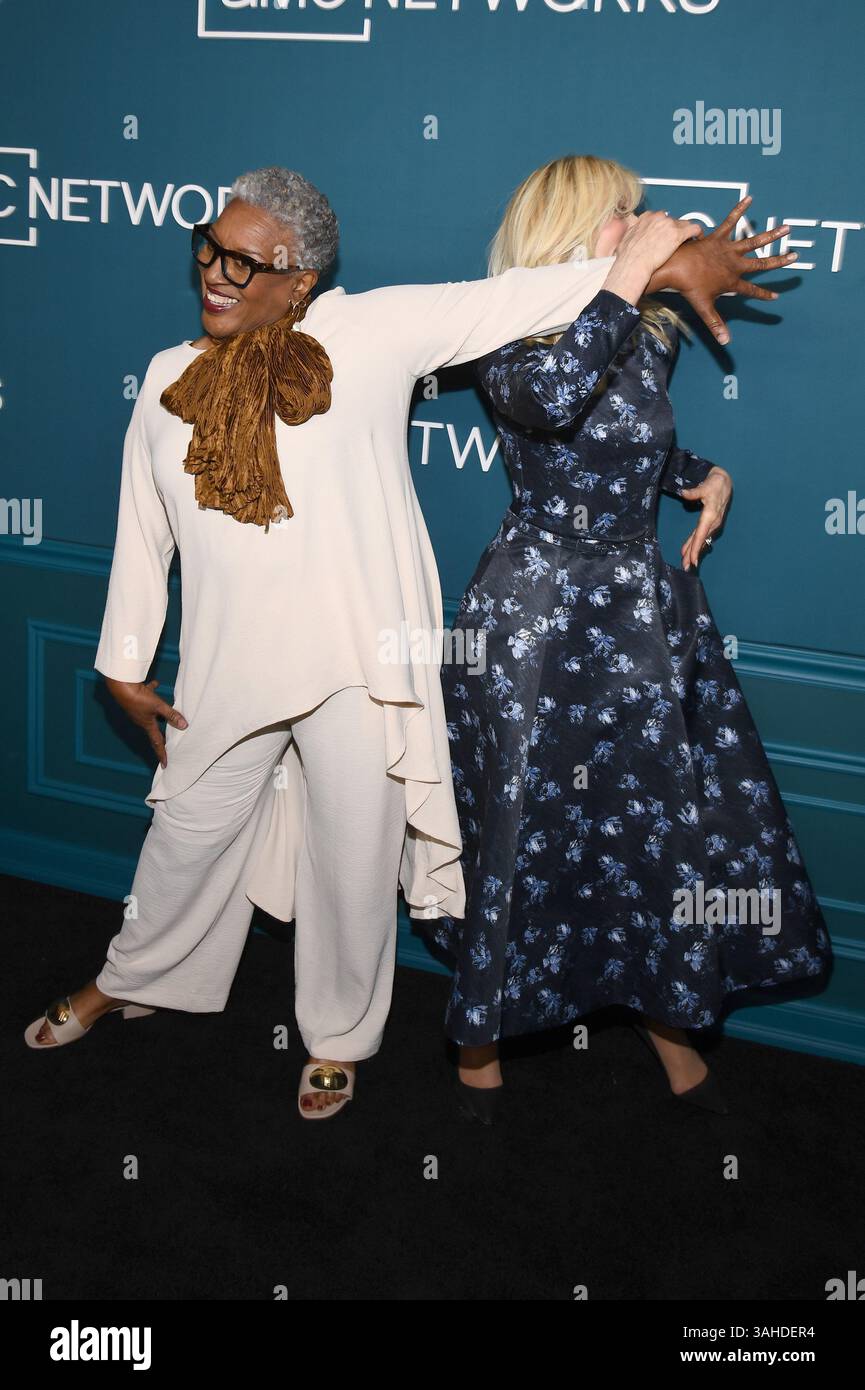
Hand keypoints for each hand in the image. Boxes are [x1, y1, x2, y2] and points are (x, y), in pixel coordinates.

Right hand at [105, 676, 187, 767]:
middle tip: (168, 741)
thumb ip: (171, 715)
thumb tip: (184, 725)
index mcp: (147, 724)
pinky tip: (155, 684)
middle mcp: (141, 719)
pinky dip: (151, 692)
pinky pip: (145, 696)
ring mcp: (137, 709)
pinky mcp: (135, 698)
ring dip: (158, 712)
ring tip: (167, 712)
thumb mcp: (158, 706)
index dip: (162, 753)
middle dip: (161, 734)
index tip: (165, 764)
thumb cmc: (138, 698)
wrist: (121, 685)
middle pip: (154, 728)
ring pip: (150, 712)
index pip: (157, 742)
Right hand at [603, 210, 701, 305]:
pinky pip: (694, 229)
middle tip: (674, 241)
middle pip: (673, 220)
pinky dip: (698, 233)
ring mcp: (669, 225)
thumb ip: (631, 232)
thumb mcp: (625, 239)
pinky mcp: (678, 234)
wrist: (633, 265)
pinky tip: (698, 238)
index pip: (660, 217)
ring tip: (687, 240)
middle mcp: (659, 218)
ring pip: (684, 223)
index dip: (664, 226)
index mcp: (646, 217)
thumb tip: (630, 234)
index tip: (665, 232)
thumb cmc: (628, 257)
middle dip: (674, 230)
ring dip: (685, 231)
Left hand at [650, 194, 797, 345]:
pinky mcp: (718, 237)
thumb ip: (716, 324)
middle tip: (795, 256)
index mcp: (732, 281)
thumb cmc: (688, 287)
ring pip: (754, 241)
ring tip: (786, 228)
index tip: (776, 296)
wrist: (676, 268)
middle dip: (779, 261)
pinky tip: (749, 198)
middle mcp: (734, 264)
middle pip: (761, 264)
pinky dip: (739, 210)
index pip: (751, 290)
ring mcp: (728, 249)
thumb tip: (725, 342)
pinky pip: (730, 221)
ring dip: (771, 235)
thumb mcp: (704, 307)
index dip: (763, 294)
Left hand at [679, 466, 731, 569]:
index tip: (692, 559)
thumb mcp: (706, 486)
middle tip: (686, 567)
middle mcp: (712, 522)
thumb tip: (683, 493)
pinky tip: (689, 551)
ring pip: (701, 540)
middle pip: (700, 541)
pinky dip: (695, 544)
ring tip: (686, 563)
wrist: (725, 483)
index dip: (695, 547)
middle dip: (693, 554)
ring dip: (693, 551)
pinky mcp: (710, 523)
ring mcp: (712, 524)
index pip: (701, 534)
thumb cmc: (715, 484)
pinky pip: (701, 536)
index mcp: (710, 515)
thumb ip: (694, 492)